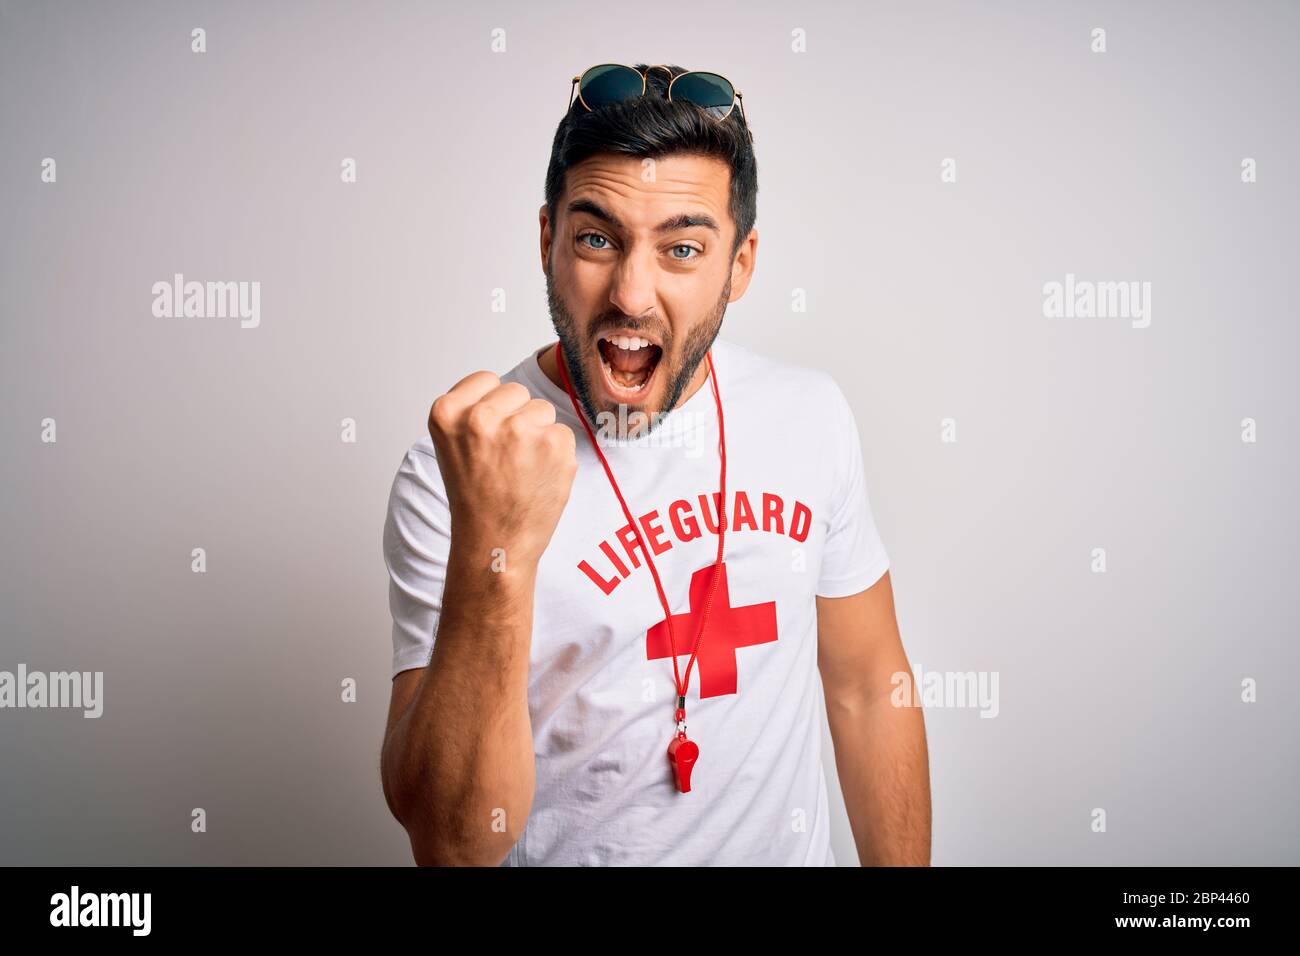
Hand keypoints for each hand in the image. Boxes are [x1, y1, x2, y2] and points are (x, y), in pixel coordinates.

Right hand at [427, 371, 577, 568]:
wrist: (495, 544)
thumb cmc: (476, 499)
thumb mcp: (453, 447)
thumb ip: (473, 412)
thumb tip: (507, 391)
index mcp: (448, 413)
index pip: (486, 380)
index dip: (493, 407)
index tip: (488, 434)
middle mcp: (480, 417)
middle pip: (517, 392)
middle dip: (517, 418)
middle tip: (505, 457)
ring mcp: (519, 429)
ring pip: (542, 410)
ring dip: (539, 434)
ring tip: (521, 468)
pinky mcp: (553, 443)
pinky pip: (563, 432)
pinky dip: (557, 454)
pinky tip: (539, 477)